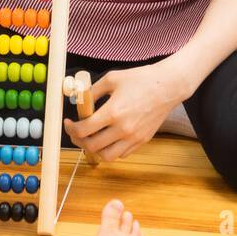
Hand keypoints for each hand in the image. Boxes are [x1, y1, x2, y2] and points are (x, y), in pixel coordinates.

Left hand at [64, 60, 188, 161]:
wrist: (168, 86)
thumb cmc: (141, 79)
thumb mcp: (112, 79)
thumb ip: (92, 91)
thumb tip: (79, 101)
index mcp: (113, 112)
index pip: (83, 130)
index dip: (71, 128)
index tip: (68, 123)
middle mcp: (123, 129)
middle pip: (92, 146)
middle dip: (79, 141)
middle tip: (76, 132)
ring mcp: (134, 137)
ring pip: (107, 156)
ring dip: (95, 150)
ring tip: (91, 139)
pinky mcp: (142, 141)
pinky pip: (122, 154)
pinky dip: (111, 150)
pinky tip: (108, 138)